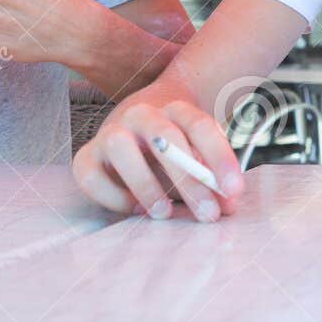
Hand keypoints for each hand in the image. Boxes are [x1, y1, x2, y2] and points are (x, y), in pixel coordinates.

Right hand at [72, 94, 244, 221]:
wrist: (138, 125)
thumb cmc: (174, 148)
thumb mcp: (198, 157)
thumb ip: (213, 179)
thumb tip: (228, 205)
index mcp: (175, 109)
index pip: (200, 127)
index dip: (219, 158)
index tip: (233, 190)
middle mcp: (141, 114)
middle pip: (164, 138)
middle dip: (188, 180)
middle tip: (206, 213)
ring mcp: (110, 131)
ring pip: (120, 146)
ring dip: (144, 183)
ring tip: (164, 213)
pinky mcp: (87, 156)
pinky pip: (90, 175)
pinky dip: (111, 196)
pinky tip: (134, 209)